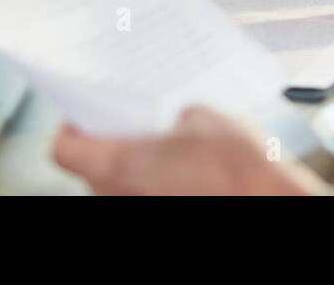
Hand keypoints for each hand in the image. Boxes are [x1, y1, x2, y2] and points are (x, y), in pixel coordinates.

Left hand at [52, 107, 324, 195]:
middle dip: (114, 143)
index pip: (65, 149)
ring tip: (172, 147)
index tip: (88, 113)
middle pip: (94, 168)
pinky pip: (148, 197)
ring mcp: (139, 213)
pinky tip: (187, 171)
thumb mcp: (202, 117)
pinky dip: (160, 185)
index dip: (73, 126)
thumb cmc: (236, 165)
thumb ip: (170, 118)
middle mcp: (118, 198)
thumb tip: (172, 122)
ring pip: (123, 187)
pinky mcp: (159, 219)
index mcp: (118, 166)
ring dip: (139, 168)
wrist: (268, 202)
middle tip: (137, 121)